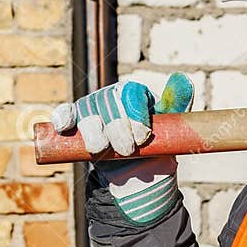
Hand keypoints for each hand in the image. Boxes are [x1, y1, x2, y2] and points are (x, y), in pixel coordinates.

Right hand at [50, 73, 194, 223]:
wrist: (136, 169)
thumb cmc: (155, 143)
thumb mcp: (170, 125)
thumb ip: (177, 103)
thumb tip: (183, 78)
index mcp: (134, 93)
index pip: (132, 95)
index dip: (136, 116)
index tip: (142, 138)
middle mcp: (111, 96)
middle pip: (109, 106)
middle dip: (117, 129)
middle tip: (127, 150)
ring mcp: (92, 108)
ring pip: (88, 115)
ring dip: (94, 133)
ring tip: (102, 149)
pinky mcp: (76, 123)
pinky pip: (65, 115)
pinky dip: (63, 119)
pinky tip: (64, 127)